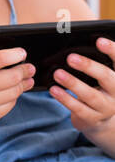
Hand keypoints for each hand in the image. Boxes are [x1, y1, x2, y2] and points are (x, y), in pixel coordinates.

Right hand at [0, 26, 33, 128]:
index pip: (1, 58)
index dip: (16, 54)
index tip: (22, 53)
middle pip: (13, 76)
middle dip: (25, 70)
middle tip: (29, 67)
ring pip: (15, 91)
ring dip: (23, 83)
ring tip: (25, 78)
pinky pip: (11, 104)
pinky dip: (13, 96)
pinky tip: (10, 91)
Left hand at [50, 37, 114, 151]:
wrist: (101, 121)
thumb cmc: (98, 91)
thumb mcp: (99, 78)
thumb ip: (92, 66)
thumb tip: (70, 50)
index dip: (111, 50)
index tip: (98, 40)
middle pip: (106, 77)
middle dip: (88, 66)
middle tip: (70, 58)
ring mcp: (106, 107)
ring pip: (90, 94)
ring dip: (72, 83)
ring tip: (57, 74)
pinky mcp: (93, 118)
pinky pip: (78, 108)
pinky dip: (65, 98)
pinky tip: (53, 90)